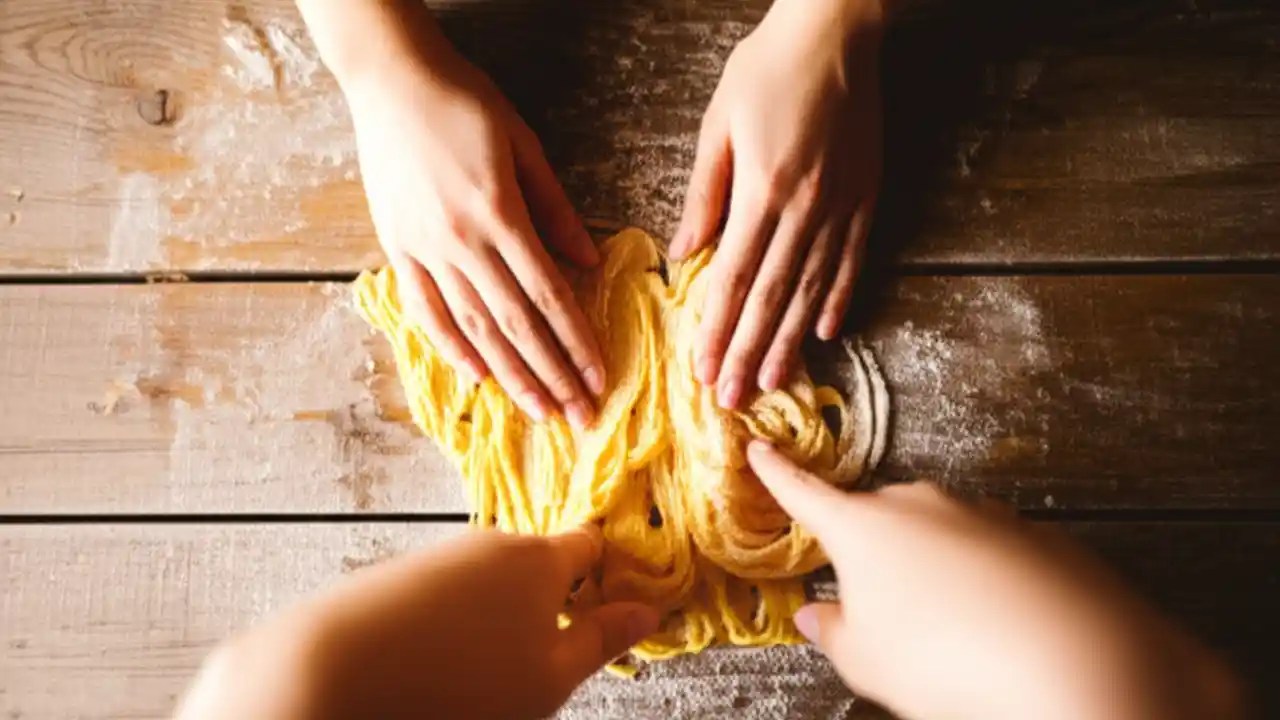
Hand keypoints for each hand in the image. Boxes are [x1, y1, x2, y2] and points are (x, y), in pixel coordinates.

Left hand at [176, 526, 659, 719]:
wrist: (329, 675)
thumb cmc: (457, 685)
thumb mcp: (548, 678)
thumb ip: (600, 640)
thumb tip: (647, 613)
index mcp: (539, 559)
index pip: (588, 545)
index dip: (603, 574)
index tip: (608, 608)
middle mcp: (489, 543)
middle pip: (535, 566)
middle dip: (542, 608)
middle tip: (536, 666)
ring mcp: (437, 557)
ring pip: (484, 586)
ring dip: (492, 624)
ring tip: (475, 682)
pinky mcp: (393, 577)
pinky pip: (440, 598)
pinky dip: (445, 630)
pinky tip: (430, 672)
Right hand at [327, 4, 604, 425]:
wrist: (391, 81)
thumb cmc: (465, 104)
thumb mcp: (525, 147)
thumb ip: (557, 210)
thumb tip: (590, 262)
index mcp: (500, 214)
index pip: (549, 297)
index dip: (577, 343)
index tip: (600, 380)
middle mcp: (462, 241)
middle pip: (516, 325)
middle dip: (553, 376)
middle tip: (580, 417)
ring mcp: (424, 249)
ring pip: (473, 327)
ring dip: (510, 374)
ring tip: (539, 410)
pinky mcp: (396, 248)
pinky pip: (425, 310)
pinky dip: (451, 346)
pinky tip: (476, 376)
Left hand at [671, 0, 883, 407]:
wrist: (836, 30)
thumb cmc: (768, 70)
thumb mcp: (718, 126)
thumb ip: (703, 196)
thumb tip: (685, 255)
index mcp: (762, 192)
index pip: (732, 279)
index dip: (716, 330)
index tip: (704, 370)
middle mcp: (806, 209)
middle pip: (771, 297)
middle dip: (748, 352)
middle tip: (733, 397)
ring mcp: (842, 206)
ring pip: (811, 289)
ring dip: (789, 340)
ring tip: (773, 381)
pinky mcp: (867, 197)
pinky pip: (852, 259)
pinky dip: (838, 298)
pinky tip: (825, 331)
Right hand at [747, 441, 1246, 719]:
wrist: (1072, 658)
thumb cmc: (946, 661)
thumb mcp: (866, 661)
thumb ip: (833, 631)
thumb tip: (816, 615)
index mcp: (863, 527)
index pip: (805, 492)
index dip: (776, 473)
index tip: (758, 448)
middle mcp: (919, 505)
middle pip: (878, 520)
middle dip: (875, 556)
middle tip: (885, 616)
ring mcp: (981, 514)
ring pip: (938, 536)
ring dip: (934, 571)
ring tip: (951, 636)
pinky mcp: (1034, 533)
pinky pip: (992, 553)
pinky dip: (986, 581)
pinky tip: (998, 628)